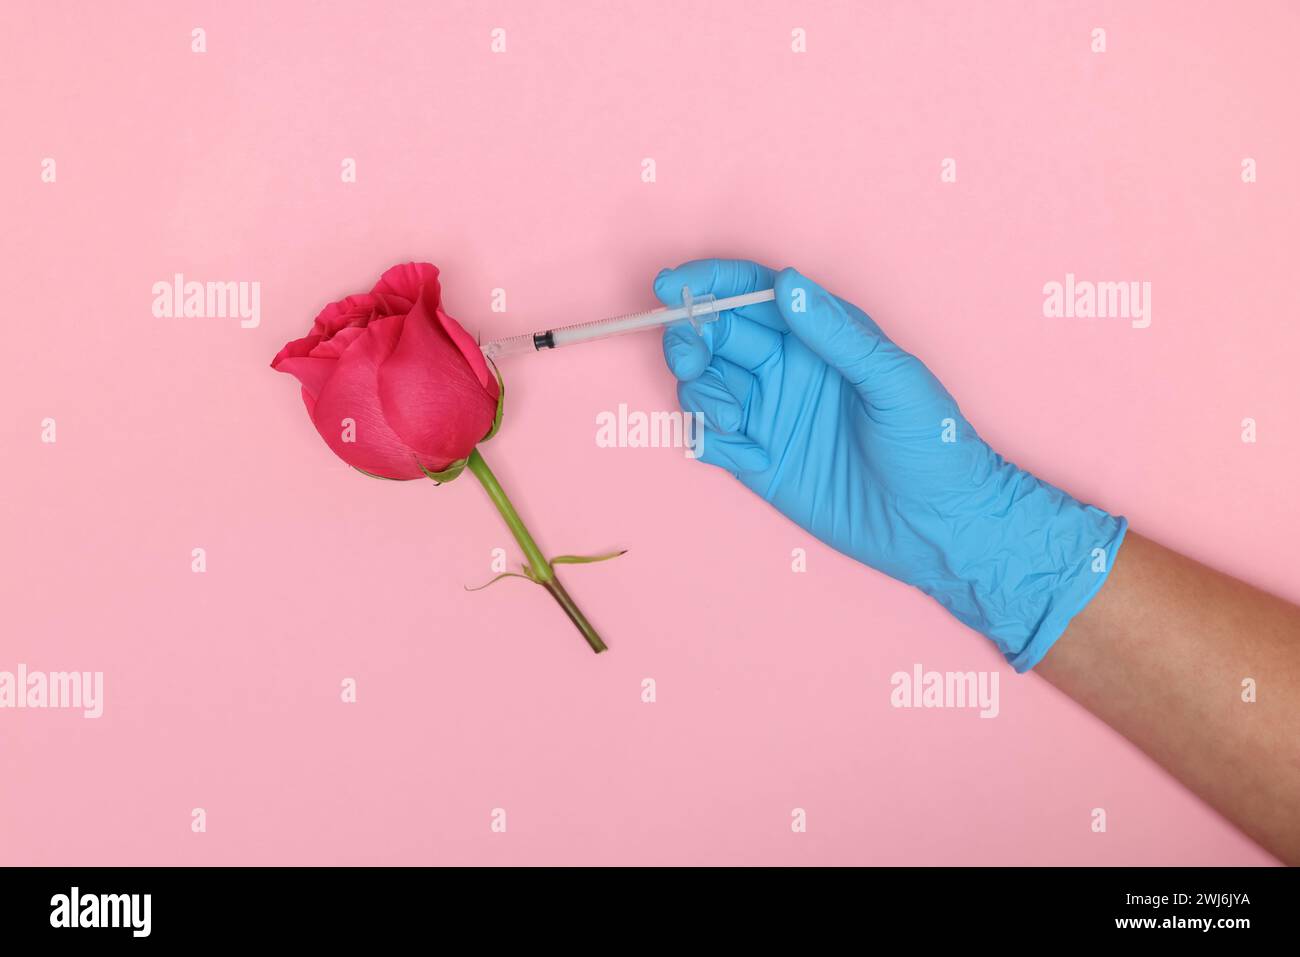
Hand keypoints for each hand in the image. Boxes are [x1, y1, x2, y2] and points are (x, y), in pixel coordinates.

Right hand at [656, 258, 1126, 669]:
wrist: (940, 528)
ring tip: (730, 421)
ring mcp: (771, 413)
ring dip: (699, 393)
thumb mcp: (893, 381)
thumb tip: (788, 284)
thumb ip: (837, 334)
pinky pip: (710, 437)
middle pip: (715, 333)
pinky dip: (709, 440)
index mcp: (823, 335)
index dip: (709, 283)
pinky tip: (748, 457)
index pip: (754, 292)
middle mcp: (789, 368)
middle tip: (690, 359)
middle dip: (689, 337)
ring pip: (704, 383)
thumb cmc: (934, 447)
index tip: (670, 285)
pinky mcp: (758, 460)